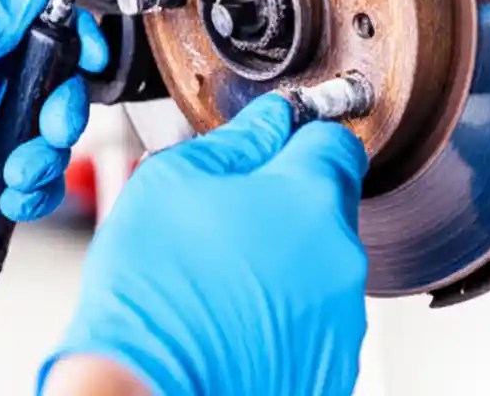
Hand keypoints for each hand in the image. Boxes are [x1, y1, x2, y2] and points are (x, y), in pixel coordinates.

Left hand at [0, 0, 107, 321]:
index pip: (40, 37)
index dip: (75, 42)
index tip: (91, 56)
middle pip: (62, 91)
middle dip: (67, 110)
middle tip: (50, 128)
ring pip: (58, 143)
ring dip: (46, 159)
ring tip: (10, 175)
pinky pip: (45, 188)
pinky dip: (36, 195)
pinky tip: (6, 200)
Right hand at [43, 94, 368, 395]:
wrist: (145, 390)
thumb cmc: (152, 292)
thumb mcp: (174, 181)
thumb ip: (238, 139)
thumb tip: (272, 119)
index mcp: (310, 198)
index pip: (335, 140)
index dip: (301, 136)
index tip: (278, 146)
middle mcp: (342, 256)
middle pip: (329, 203)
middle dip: (287, 202)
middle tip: (228, 220)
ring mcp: (344, 316)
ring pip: (323, 263)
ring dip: (287, 258)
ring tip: (224, 277)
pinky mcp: (334, 362)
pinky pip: (317, 317)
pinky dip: (285, 310)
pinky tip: (236, 316)